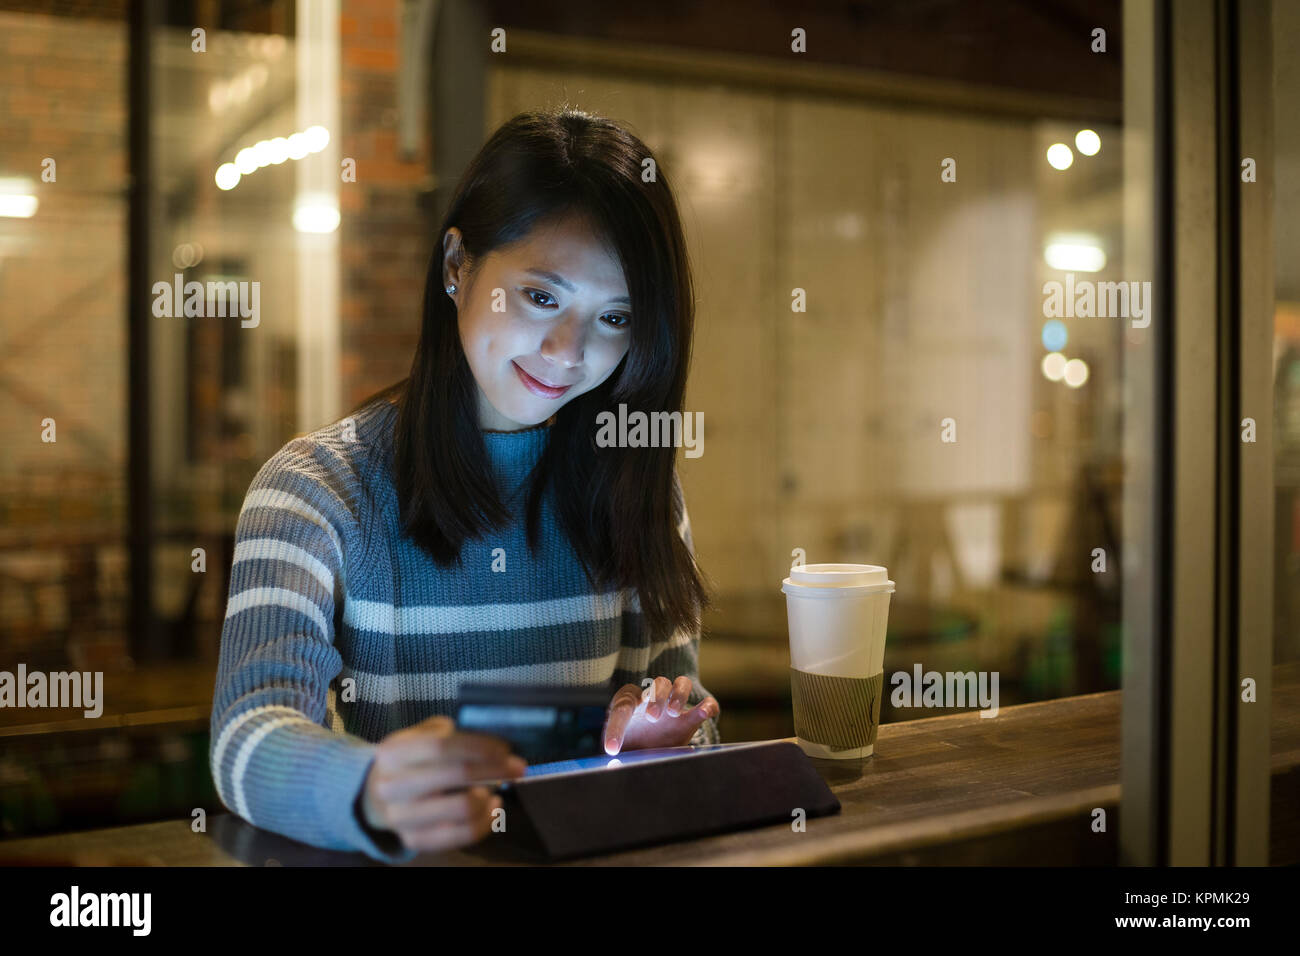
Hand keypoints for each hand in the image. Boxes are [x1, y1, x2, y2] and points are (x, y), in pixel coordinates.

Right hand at [359, 714, 526, 853]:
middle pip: (457, 775)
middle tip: (517, 767)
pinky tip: (492, 807)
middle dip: (495, 769)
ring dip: (489, 796)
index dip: (479, 746)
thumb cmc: (406, 761)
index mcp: (393, 753)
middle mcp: (393, 786)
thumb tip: (489, 740)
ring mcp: (402, 817)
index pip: (442, 746)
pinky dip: (485, 822)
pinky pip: (461, 836)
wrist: (372, 795)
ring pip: (462, 809)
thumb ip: (446, 733)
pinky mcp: (413, 840)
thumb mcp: (416, 737)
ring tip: (496, 788)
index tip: (505, 748)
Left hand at [603, 676, 718, 754]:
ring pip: (681, 683)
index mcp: (628, 703)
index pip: (622, 709)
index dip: (615, 730)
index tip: (612, 749)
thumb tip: (607, 770)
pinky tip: (705, 712)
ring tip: (674, 712)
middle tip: (652, 717)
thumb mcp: (617, 750)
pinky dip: (708, 706)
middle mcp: (653, 698)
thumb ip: (616, 756)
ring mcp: (674, 705)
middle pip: (658, 684)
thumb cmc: (627, 745)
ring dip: (679, 694)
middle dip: (656, 698)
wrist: (645, 750)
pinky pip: (706, 703)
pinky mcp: (691, 718)